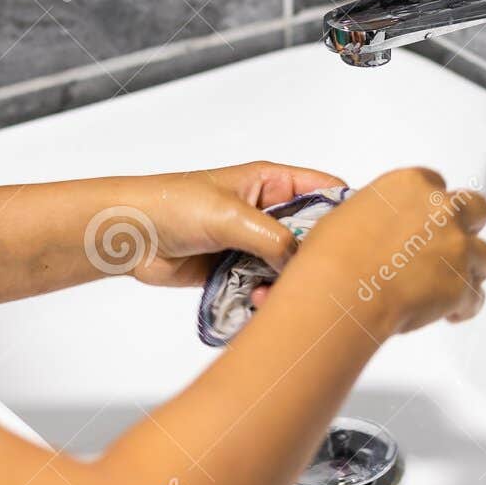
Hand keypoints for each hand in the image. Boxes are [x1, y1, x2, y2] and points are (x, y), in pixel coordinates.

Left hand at [119, 161, 345, 290]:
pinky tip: (255, 302)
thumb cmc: (172, 205)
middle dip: (313, 258)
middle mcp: (267, 212)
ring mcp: (252, 243)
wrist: (130, 235)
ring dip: (285, 283)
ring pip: (288, 267)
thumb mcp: (231, 216)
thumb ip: (274, 239)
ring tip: (271, 293)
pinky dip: (264, 297)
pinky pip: (263, 286)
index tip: (355, 240)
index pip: (324, 191)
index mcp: (271, 183)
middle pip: (310, 236)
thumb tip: (301, 264)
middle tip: (315, 279)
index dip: (345, 211)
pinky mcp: (235, 271)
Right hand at [274, 167, 485, 334]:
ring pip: (485, 254)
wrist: (343, 290)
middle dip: (468, 225)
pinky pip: (476, 296)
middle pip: (476, 208)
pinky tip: (451, 311)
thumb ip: (380, 214)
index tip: (427, 216)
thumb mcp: (348, 214)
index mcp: (412, 185)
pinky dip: (465, 305)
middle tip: (453, 240)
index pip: (436, 184)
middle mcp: (441, 211)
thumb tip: (378, 229)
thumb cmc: (335, 256)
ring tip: (453, 281)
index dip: (433, 204)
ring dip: (471, 267)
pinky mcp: (462, 284)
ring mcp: (457, 247)